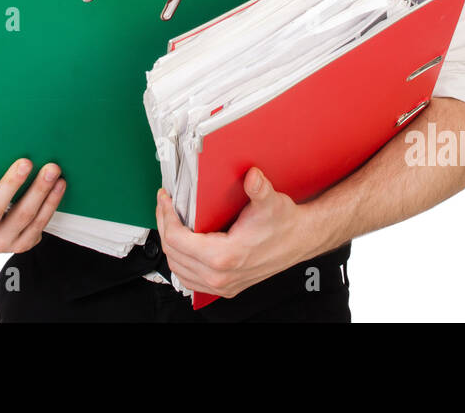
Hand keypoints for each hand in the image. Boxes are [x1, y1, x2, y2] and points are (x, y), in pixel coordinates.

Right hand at [0, 158, 64, 253]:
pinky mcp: (21, 244)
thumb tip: (1, 137)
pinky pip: (39, 223)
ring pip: (22, 215)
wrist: (3, 224)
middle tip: (26, 162)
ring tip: (51, 169)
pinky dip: (51, 202)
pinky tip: (59, 185)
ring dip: (39, 190)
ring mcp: (0, 241)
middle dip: (12, 184)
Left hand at [155, 167, 311, 298]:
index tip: (165, 200)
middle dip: (164, 226)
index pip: (178, 240)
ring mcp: (222, 285)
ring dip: (170, 245)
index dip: (166, 217)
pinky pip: (190, 280)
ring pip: (178, 269)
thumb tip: (252, 176)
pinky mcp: (225, 287)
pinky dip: (180, 263)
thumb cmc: (284, 224)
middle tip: (164, 206)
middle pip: (173, 254)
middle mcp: (220, 276)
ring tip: (169, 222)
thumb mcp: (271, 202)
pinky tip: (181, 246)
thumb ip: (259, 189)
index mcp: (225, 256)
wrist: (300, 240)